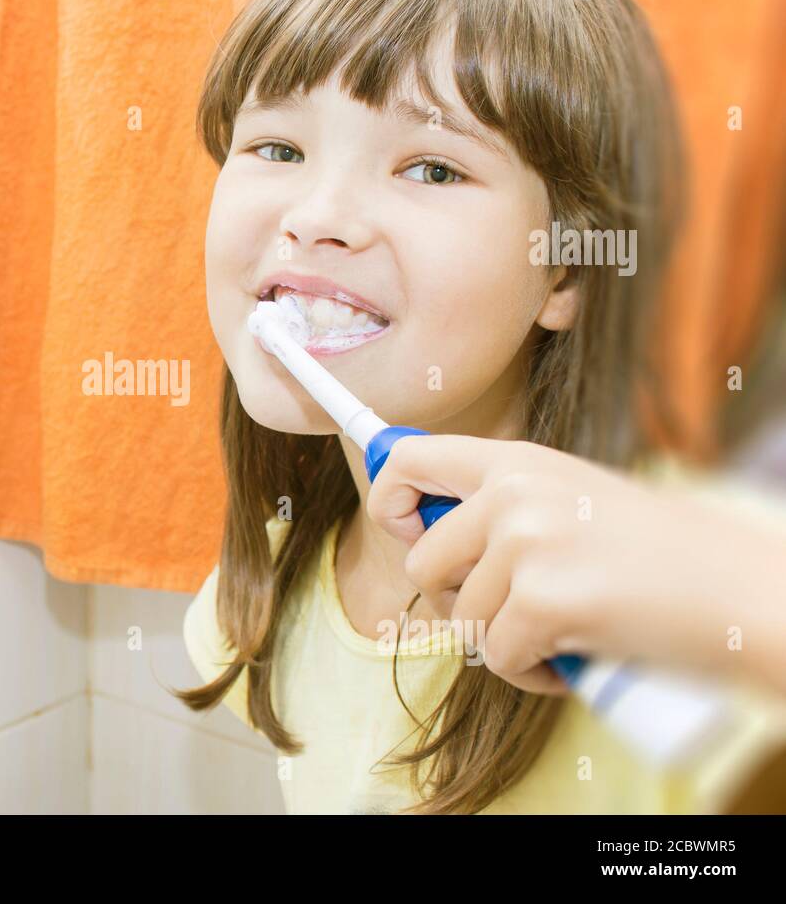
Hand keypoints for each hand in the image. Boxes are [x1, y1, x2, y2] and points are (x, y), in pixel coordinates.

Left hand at [364, 435, 780, 695]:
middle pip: (422, 563)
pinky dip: (529, 673)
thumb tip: (424, 524)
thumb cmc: (660, 554)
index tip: (407, 532)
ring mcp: (525, 544)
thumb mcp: (571, 499)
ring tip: (561, 631)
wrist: (740, 588)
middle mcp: (511, 493)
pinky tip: (572, 658)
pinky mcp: (541, 600)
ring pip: (461, 619)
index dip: (390, 500)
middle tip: (508, 609)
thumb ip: (505, 505)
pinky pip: (496, 657)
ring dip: (503, 642)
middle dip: (457, 601)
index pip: (409, 456)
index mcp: (516, 461)